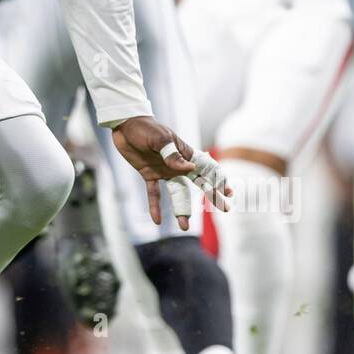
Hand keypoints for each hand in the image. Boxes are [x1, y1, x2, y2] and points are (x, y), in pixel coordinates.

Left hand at [111, 116, 231, 228]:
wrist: (125, 126)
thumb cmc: (145, 128)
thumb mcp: (159, 139)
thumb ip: (173, 155)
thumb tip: (190, 169)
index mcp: (185, 153)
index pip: (207, 168)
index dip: (219, 179)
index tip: (228, 192)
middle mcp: (178, 164)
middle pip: (199, 183)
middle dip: (212, 195)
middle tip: (225, 208)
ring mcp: (164, 171)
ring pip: (178, 193)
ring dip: (182, 209)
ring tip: (184, 227)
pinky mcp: (149, 174)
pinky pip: (154, 194)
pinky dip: (155, 206)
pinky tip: (157, 221)